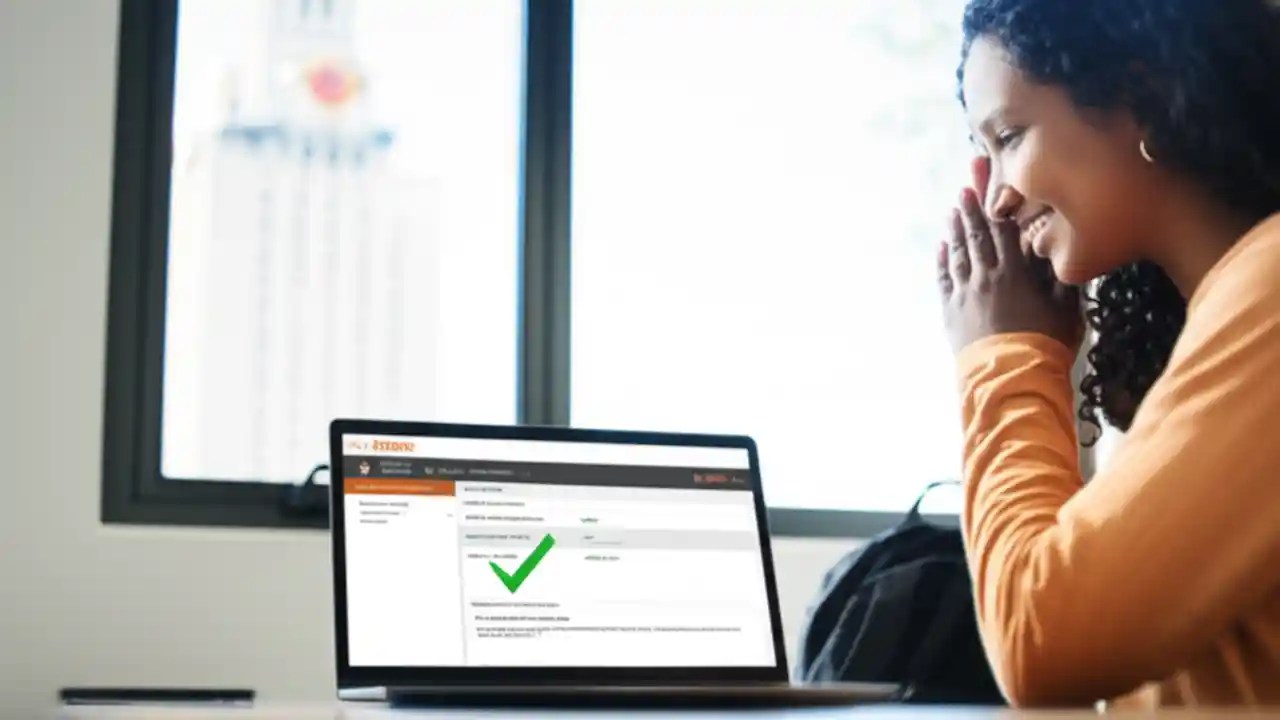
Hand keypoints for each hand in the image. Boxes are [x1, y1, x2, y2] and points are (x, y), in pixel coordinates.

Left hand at [938, 158, 1083, 354]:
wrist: (1011, 376)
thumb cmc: (1045, 343)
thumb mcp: (1066, 309)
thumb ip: (1062, 277)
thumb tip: (1060, 251)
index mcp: (1015, 272)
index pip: (1003, 228)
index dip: (995, 201)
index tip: (987, 179)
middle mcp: (986, 277)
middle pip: (977, 234)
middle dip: (972, 205)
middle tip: (967, 181)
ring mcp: (965, 293)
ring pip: (959, 253)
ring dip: (956, 229)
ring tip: (954, 209)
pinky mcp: (951, 311)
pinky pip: (944, 278)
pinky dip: (943, 260)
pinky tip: (943, 246)